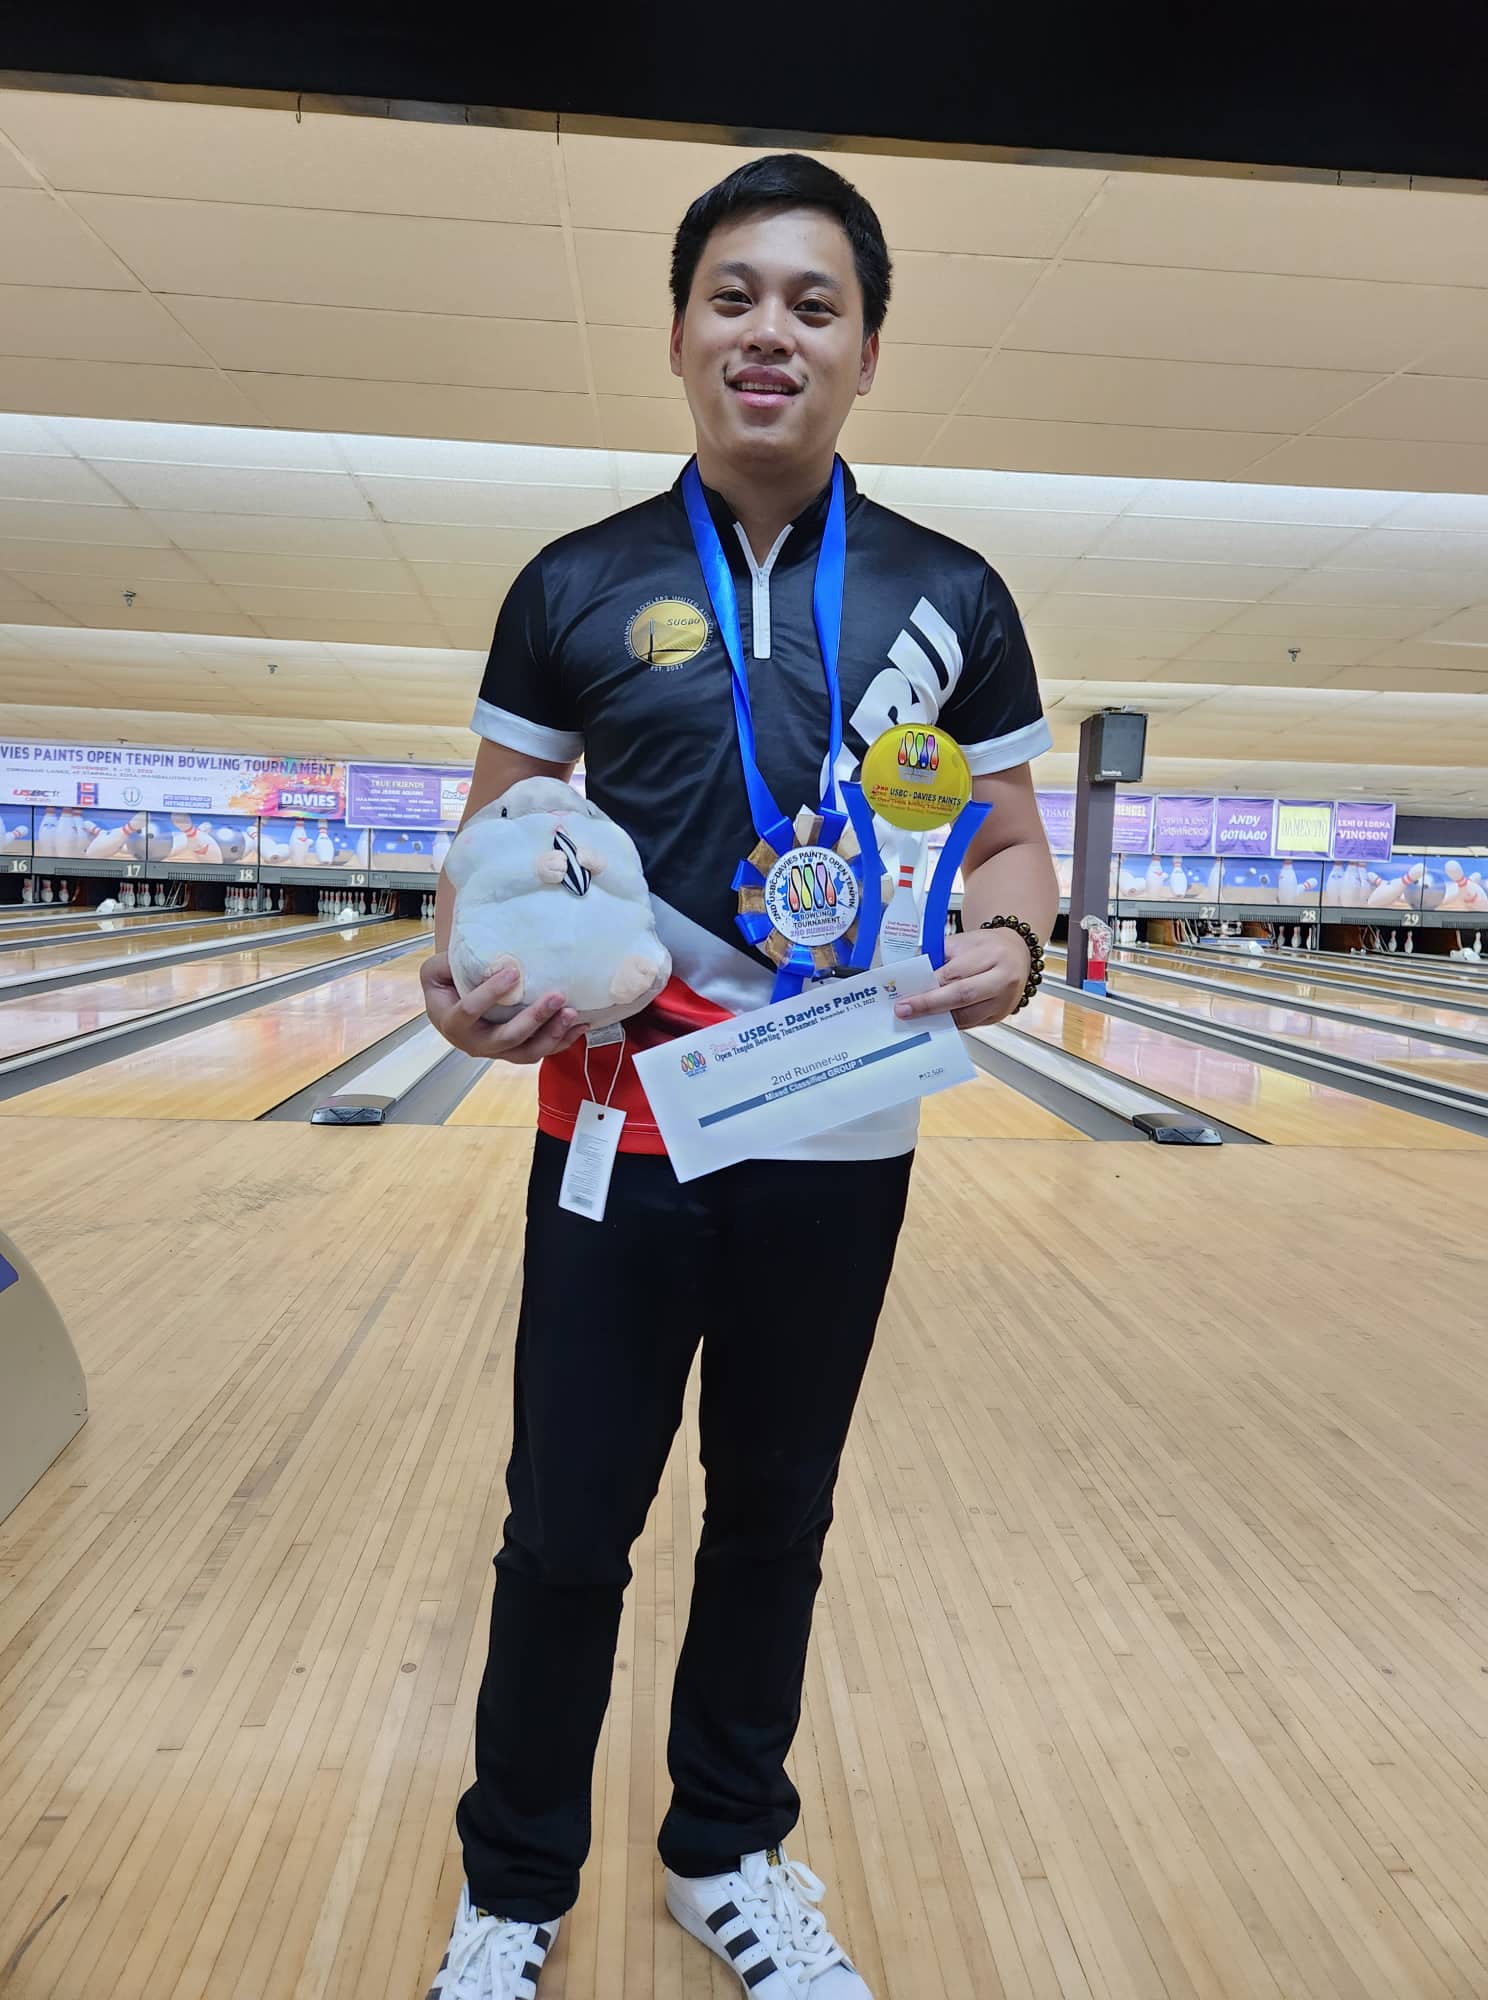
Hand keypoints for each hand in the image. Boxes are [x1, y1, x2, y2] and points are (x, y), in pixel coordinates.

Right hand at [421, 951, 586, 1064]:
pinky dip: (562, 1041)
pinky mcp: (515, 1052)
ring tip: (572, 1013)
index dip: (491, 993)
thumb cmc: (445, 986)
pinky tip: (580, 1025)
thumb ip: (449, 964)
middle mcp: (475, 1044)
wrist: (450, 1008)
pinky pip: (541, 1052)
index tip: (513, 972)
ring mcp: (497, 1051)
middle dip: (535, 1018)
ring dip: (553, 1034)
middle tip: (557, 996)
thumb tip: (484, 959)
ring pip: (528, 1052)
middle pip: (508, 1038)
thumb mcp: (436, 972)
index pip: (470, 1011)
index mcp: (452, 1023)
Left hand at [891, 926, 1032, 1029]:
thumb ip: (937, 956)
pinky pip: (971, 1023)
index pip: (955, 973)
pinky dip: (950, 1023)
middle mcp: (1003, 978)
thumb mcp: (962, 941)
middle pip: (962, 996)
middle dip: (929, 1005)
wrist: (1016, 953)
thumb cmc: (986, 947)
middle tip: (905, 1010)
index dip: (929, 986)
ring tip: (916, 1017)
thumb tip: (909, 976)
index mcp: (992, 954)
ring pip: (966, 1016)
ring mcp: (1004, 1001)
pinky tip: (934, 1020)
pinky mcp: (1000, 1015)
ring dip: (938, 1018)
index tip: (905, 995)